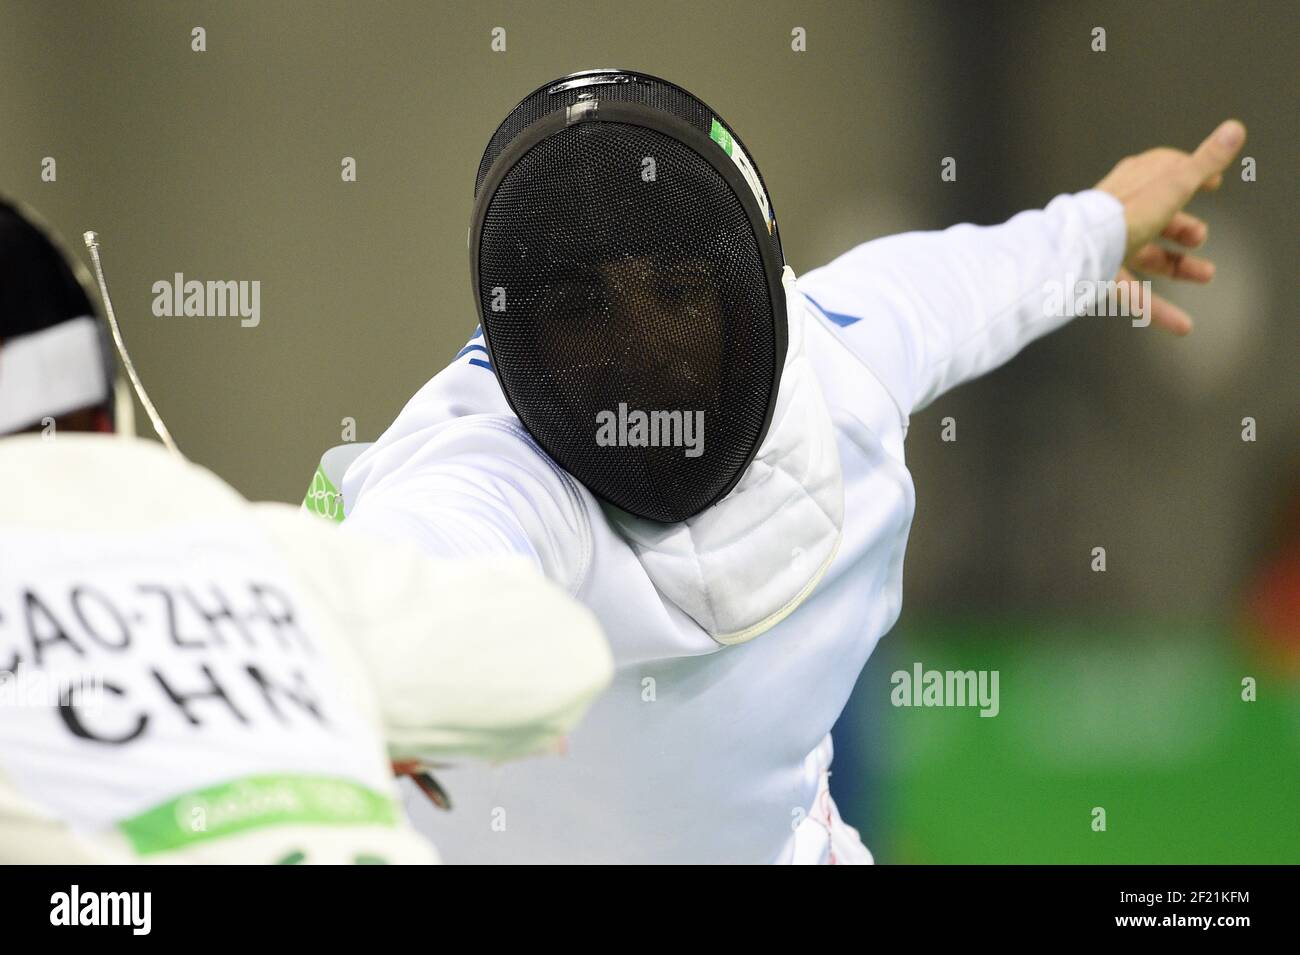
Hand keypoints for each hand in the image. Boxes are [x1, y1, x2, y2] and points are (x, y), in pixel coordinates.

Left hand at [1094, 119, 1245, 333]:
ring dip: (1179, 266)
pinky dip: (1159, 309)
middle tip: (1201, 237)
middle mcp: (1117, 214)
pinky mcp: (1099, 278)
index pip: (1161, 172)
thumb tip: (1234, 130)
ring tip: (1207, 274)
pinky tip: (1183, 325)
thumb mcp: (1172, 187)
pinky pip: (1133, 295)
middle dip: (1183, 228)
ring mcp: (1106, 247)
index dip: (1189, 175)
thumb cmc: (1122, 216)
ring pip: (1146, 256)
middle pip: (1154, 218)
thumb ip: (1203, 164)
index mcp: (1131, 185)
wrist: (1075, 254)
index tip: (1212, 183)